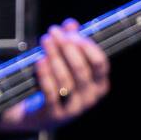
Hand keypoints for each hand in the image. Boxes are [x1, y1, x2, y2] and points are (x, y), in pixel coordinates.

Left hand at [0, 20, 110, 134]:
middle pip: (81, 70)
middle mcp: (90, 97)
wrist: (42, 115)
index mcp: (99, 85)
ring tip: (44, 41)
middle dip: (66, 48)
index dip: (87, 46)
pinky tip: (39, 60)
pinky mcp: (56, 114)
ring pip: (66, 80)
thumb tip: (71, 24)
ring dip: (54, 57)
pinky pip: (51, 93)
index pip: (100, 64)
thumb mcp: (67, 63)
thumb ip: (71, 43)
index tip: (72, 33)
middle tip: (53, 33)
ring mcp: (74, 107)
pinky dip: (45, 76)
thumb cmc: (58, 84)